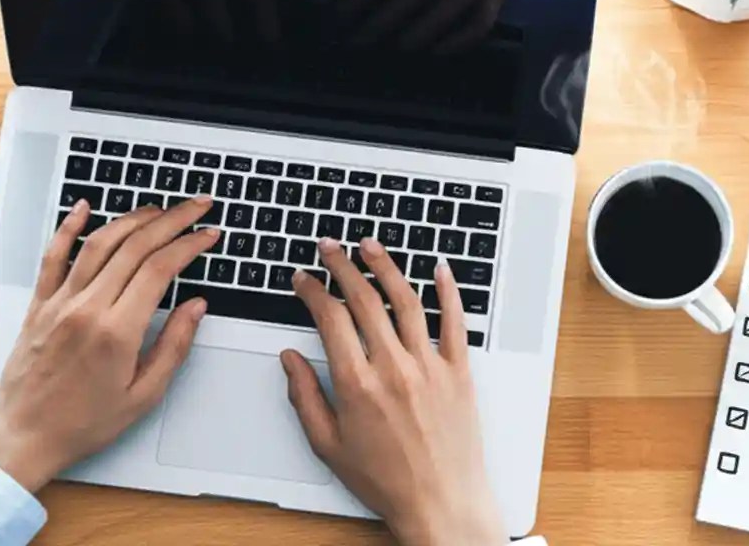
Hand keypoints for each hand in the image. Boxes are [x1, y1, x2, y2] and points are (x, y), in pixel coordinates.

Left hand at [0, 197, 218, 491]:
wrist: (23, 434)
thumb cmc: (83, 422)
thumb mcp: (144, 395)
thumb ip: (174, 346)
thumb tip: (196, 307)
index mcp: (116, 331)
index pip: (160, 269)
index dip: (189, 245)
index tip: (207, 235)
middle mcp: (87, 308)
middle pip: (135, 246)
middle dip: (172, 220)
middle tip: (196, 207)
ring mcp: (60, 302)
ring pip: (100, 243)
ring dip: (133, 218)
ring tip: (158, 208)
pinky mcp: (39, 304)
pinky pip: (54, 256)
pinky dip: (69, 227)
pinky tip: (84, 207)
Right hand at [282, 238, 505, 545]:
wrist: (441, 503)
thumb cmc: (386, 481)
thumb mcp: (328, 445)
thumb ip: (305, 396)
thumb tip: (289, 359)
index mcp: (358, 384)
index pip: (330, 318)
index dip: (313, 290)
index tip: (304, 279)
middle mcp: (394, 368)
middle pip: (364, 299)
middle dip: (342, 266)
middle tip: (330, 248)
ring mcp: (430, 366)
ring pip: (406, 300)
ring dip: (385, 267)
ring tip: (370, 246)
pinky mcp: (459, 372)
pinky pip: (455, 322)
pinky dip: (449, 291)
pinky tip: (439, 269)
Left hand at [338, 0, 526, 54]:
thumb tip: (343, 0)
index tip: (338, 18)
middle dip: (380, 23)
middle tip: (360, 44)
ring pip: (439, 16)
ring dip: (414, 37)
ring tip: (397, 50)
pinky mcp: (493, 2)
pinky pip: (474, 29)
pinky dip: (455, 44)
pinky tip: (437, 53)